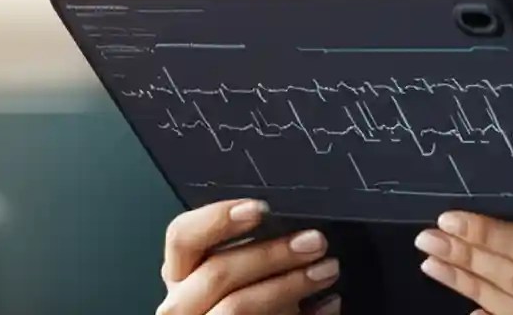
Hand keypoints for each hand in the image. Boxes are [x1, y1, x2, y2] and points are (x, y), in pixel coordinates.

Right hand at [157, 199, 341, 314]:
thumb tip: (296, 228)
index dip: (218, 218)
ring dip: (290, 285)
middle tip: (315, 242)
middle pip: (216, 272)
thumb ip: (254, 248)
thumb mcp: (244, 270)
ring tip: (327, 270)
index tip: (260, 209)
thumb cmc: (253, 300)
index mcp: (183, 273)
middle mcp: (183, 303)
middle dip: (271, 254)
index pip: (183, 236)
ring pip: (236, 306)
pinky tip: (330, 303)